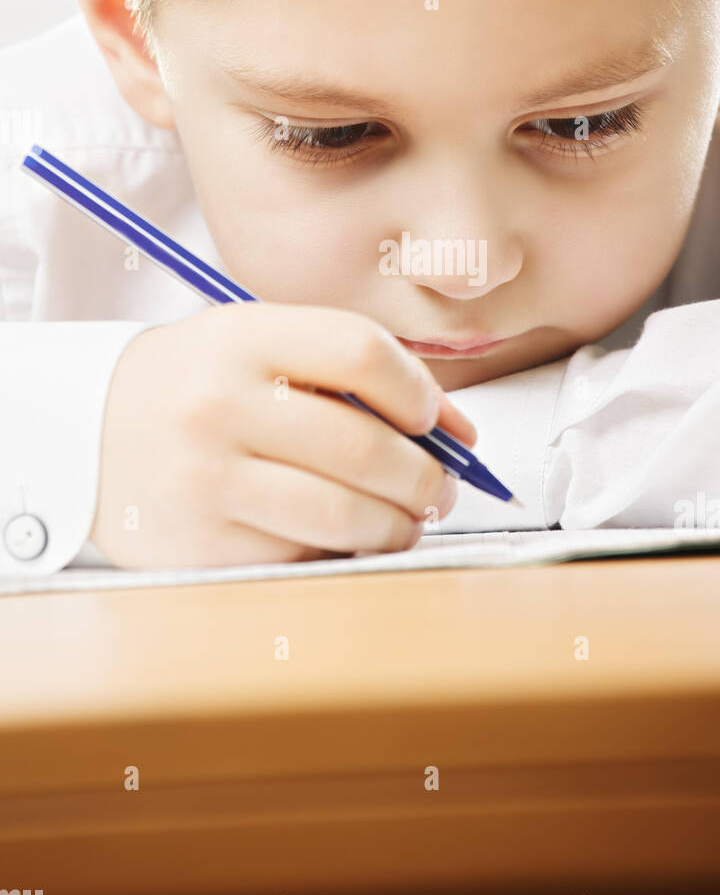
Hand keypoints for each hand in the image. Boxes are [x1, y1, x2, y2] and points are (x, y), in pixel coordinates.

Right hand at [88, 302, 477, 567]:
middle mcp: (218, 405)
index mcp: (240, 337)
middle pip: (367, 448)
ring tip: (408, 519)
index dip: (421, 391)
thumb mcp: (258, 344)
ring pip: (345, 516)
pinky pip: (304, 557)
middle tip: (442, 488)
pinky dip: (344, 554)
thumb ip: (351, 371)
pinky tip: (346, 538)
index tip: (436, 419)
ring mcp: (205, 481)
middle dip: (428, 478)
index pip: (362, 352)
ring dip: (400, 527)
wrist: (86, 433)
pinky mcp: (200, 546)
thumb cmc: (199, 384)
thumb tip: (457, 431)